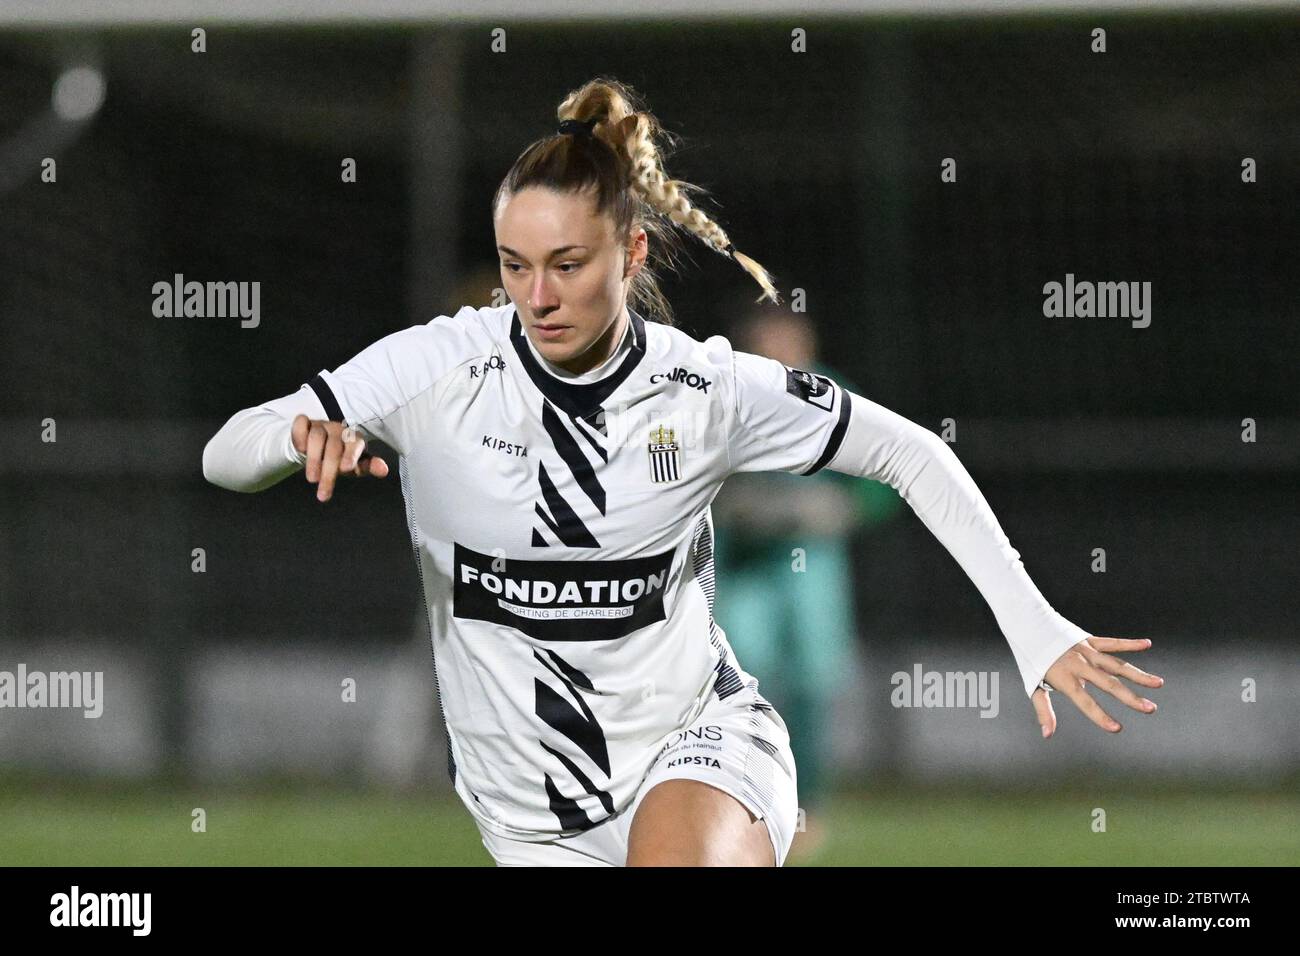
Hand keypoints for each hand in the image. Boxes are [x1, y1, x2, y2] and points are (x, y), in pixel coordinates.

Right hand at [291, 415, 388, 501]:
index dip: (351, 455)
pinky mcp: (305, 423)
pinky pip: (301, 424)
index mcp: (354, 438)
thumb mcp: (356, 465)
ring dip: (313, 460)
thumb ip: (368, 466)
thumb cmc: (342, 458)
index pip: (355, 444)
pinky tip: (300, 450)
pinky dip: (299, 435)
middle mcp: (338, 429)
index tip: (346, 469)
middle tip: (323, 494)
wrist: (320, 447)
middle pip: (334, 447)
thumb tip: (385, 470)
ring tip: (312, 479)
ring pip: (316, 437)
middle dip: (329, 472)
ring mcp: (321, 425)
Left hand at [1033, 636, 1162, 737]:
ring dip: (1138, 674)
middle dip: (1130, 697)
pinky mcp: (1089, 640)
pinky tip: (1147, 643)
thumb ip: (1043, 710)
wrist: (1028, 627)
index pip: (1084, 701)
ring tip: (1158, 683)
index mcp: (1064, 678)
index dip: (1099, 715)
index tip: (1117, 729)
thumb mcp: (1033, 686)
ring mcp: (1086, 651)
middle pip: (1108, 683)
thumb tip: (1047, 735)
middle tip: (1150, 709)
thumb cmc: (1031, 660)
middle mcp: (1078, 665)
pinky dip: (1129, 643)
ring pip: (1116, 664)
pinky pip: (1112, 642)